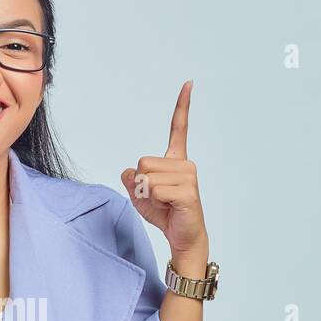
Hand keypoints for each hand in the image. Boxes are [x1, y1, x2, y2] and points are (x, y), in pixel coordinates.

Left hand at [119, 80, 209, 268]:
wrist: (183, 237)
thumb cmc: (165, 213)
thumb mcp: (139, 194)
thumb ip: (131, 179)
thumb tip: (131, 171)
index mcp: (176, 160)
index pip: (178, 128)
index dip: (182, 106)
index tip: (189, 84)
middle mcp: (185, 164)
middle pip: (143, 162)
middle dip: (140, 183)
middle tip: (157, 197)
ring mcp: (189, 177)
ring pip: (146, 177)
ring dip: (146, 194)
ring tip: (164, 203)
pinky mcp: (188, 192)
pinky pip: (154, 190)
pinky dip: (153, 201)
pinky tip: (169, 208)